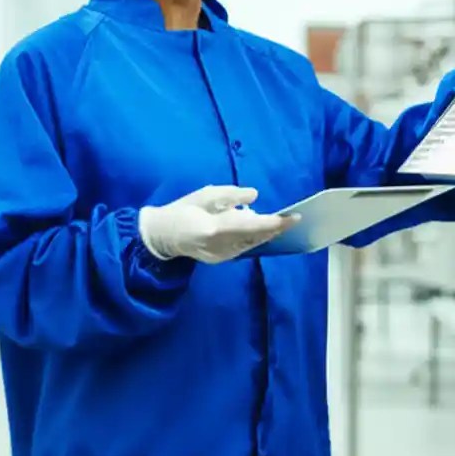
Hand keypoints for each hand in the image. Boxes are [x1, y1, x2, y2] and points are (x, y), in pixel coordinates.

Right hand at [138, 185, 297, 263]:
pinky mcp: (220, 260)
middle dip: (275, 229)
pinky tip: (262, 230)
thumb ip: (230, 196)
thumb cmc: (183, 210)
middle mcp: (220, 246)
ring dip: (267, 233)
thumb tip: (254, 196)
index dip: (273, 223)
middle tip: (293, 219)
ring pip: (252, 245)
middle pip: (255, 238)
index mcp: (213, 228)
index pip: (250, 226)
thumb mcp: (204, 195)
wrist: (162, 236)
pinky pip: (244, 248)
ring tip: (280, 222)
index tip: (292, 218)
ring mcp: (220, 256)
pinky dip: (255, 239)